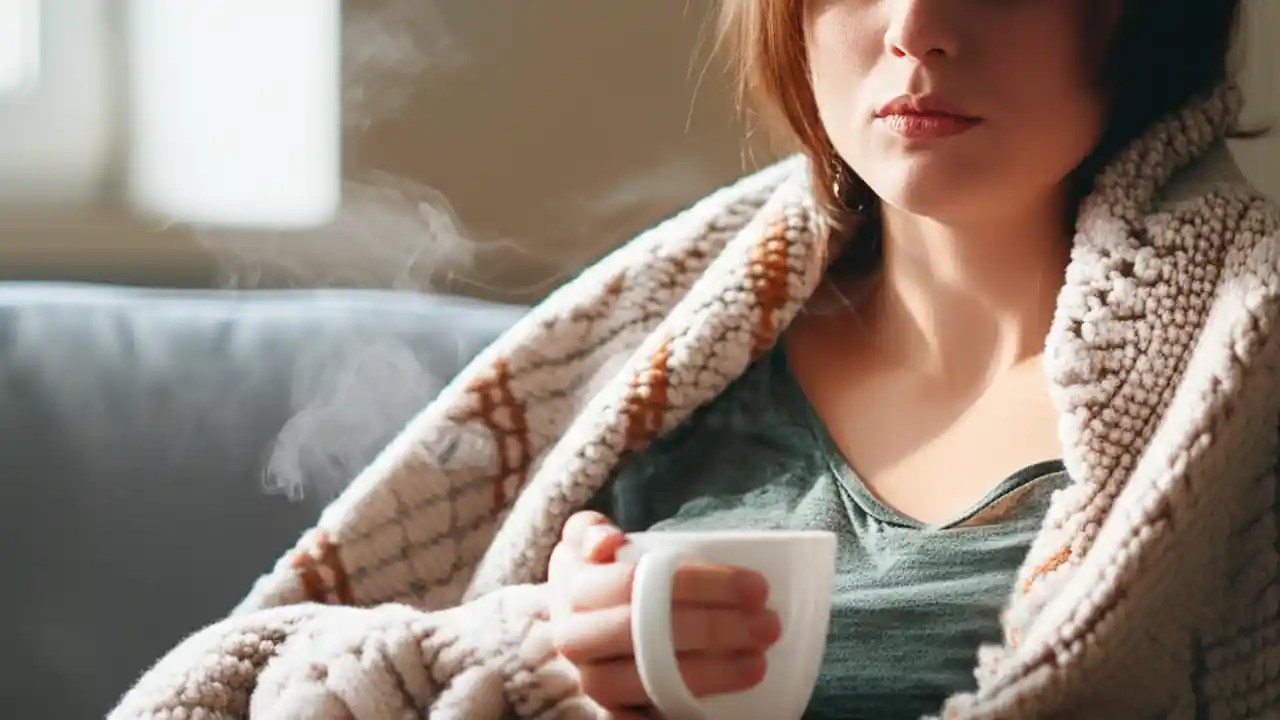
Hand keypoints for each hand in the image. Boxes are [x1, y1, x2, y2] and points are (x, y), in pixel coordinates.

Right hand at [547, 511, 780, 717]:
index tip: (754, 586)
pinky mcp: (608, 710)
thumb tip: (608, 543)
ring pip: (647, 680)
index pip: (638, 583)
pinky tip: (705, 714)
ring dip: (707, 675)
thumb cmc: (596, 574)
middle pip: (647, 633)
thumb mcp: (584, 541)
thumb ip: (589, 531)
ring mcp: (591, 678)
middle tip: (767, 624)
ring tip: (757, 662)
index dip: (699, 585)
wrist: (572, 623)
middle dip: (713, 630)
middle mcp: (575, 637)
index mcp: (572, 586)